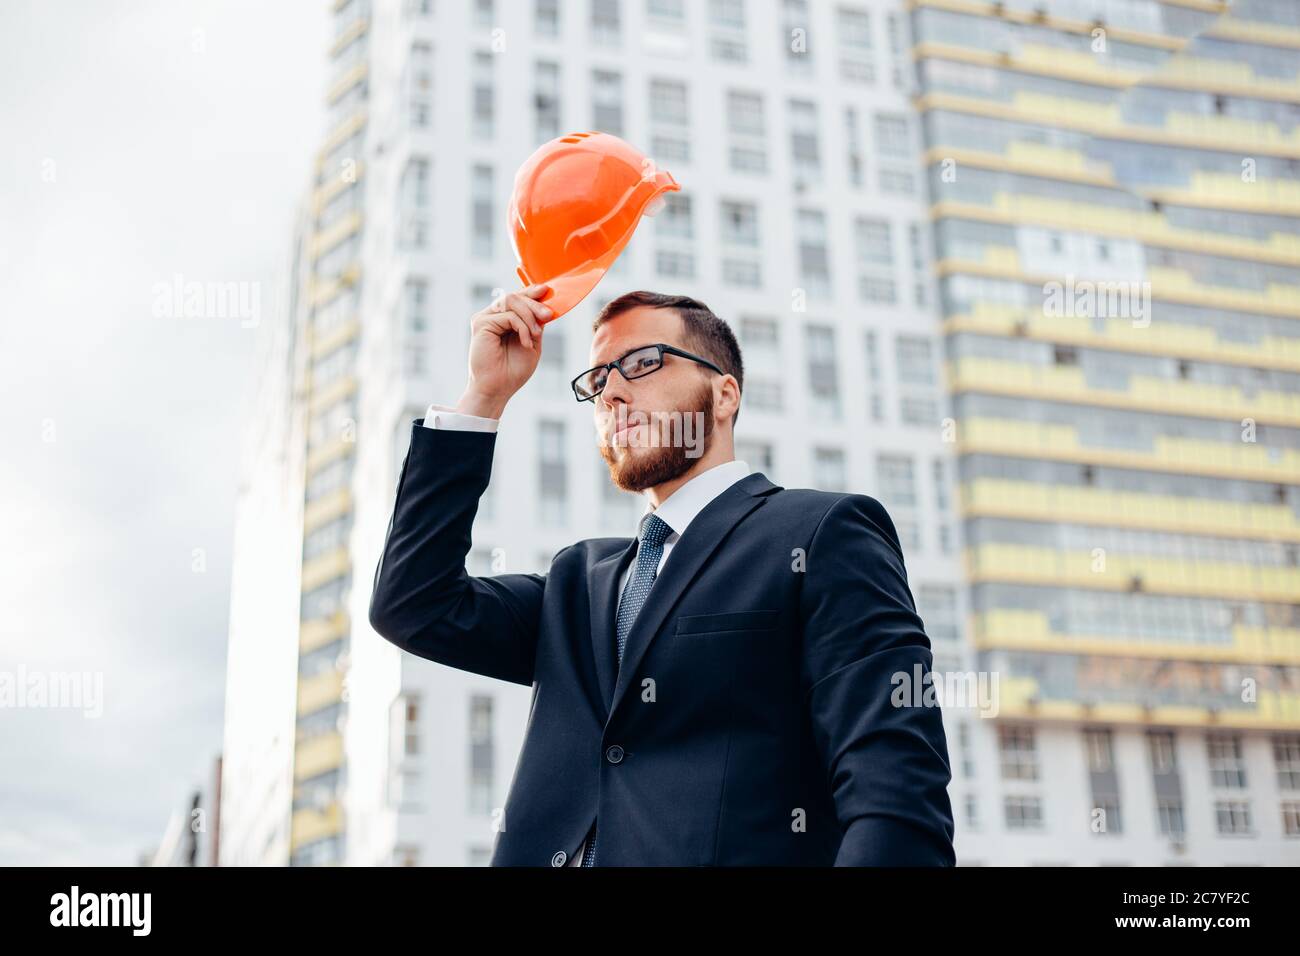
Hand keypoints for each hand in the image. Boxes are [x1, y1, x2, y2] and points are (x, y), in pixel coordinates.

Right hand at [458, 284, 551, 418]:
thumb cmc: (513, 370)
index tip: (546, 290)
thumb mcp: (532, 341)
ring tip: (536, 334)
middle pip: (515, 296)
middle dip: (535, 304)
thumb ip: (535, 323)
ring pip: (511, 300)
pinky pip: (509, 316)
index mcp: (502, 319)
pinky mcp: (481, 324)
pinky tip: (526, 343)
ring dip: (530, 316)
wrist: (498, 389)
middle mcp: (492, 316)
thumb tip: (545, 305)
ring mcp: (485, 319)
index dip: (530, 292)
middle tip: (548, 315)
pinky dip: (522, 328)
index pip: (516, 298)